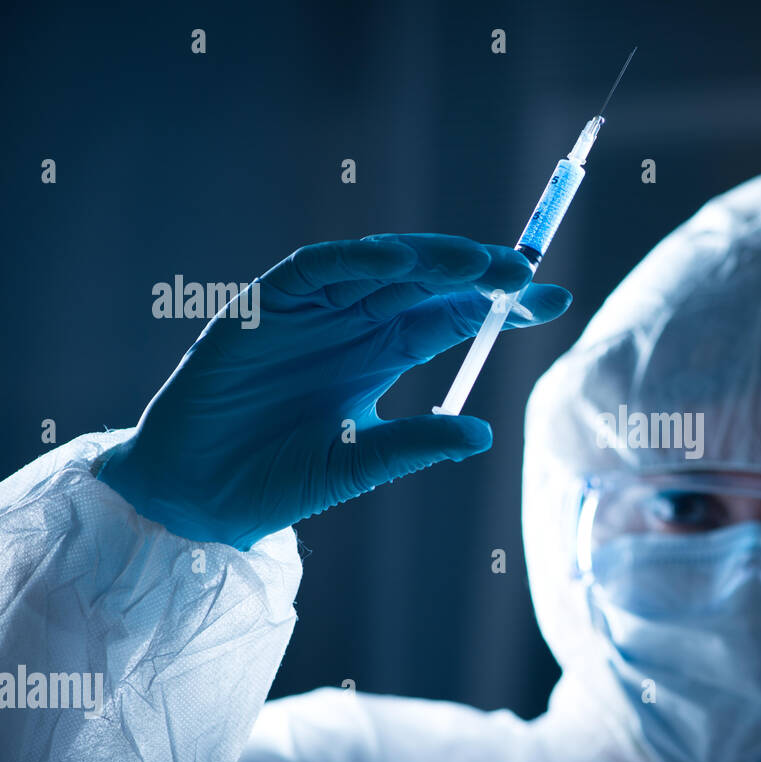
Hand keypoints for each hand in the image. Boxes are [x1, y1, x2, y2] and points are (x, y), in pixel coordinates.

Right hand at [98, 233, 571, 549]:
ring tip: (478, 262)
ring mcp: (311, 312)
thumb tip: (485, 433)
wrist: (200, 498)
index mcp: (381, 354)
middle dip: (477, 273)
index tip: (554, 300)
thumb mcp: (361, 463)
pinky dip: (352, 261)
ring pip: (378, 266)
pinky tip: (397, 262)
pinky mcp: (263, 308)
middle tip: (526, 273)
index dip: (500, 305)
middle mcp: (352, 324)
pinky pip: (313, 270)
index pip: (451, 315)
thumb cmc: (280, 481)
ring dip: (428, 258)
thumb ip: (417, 443)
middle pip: (426, 282)